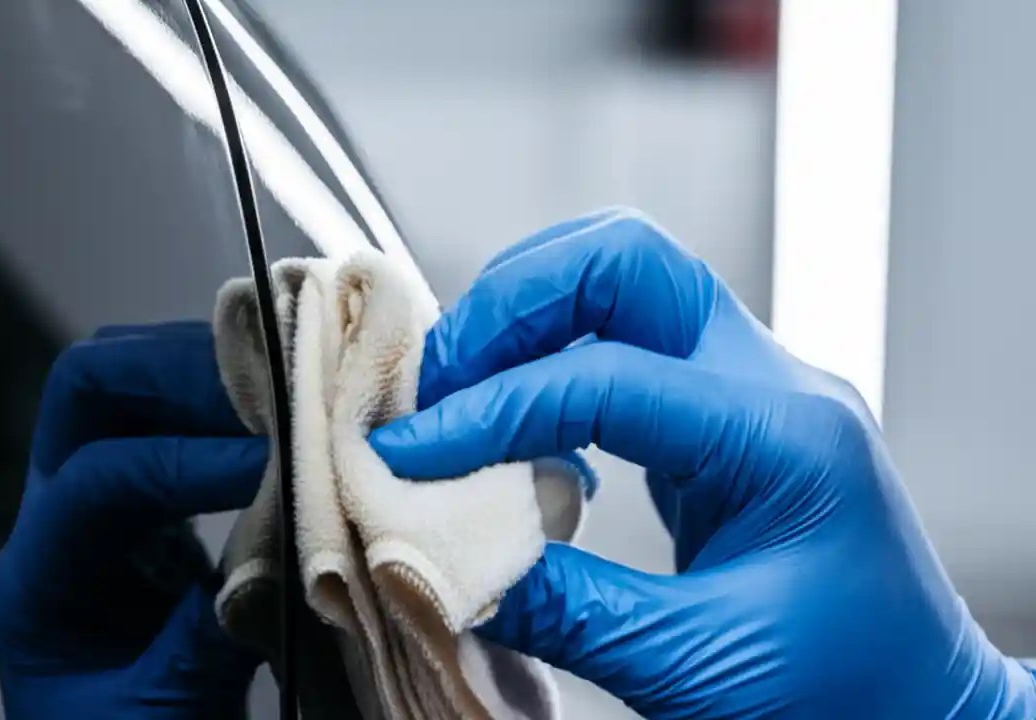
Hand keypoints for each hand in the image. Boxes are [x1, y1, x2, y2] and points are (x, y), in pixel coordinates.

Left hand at [0, 322, 266, 717]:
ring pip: (125, 387)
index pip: (98, 478)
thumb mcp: (164, 715)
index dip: (187, 461)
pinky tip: (279, 419)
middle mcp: (51, 525)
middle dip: (174, 372)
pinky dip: (225, 408)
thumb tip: (285, 544)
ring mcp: (97, 511)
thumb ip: (213, 633)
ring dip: (204, 374)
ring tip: (284, 387)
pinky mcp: (150, 516)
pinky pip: (171, 424)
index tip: (272, 464)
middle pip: (84, 389)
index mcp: (35, 584)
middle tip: (268, 388)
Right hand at [370, 208, 1035, 717]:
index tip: (412, 455)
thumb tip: (439, 564)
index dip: (493, 410)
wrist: (920, 706)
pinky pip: (621, 339)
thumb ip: (564, 608)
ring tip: (457, 395)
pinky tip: (513, 430)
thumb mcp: (697, 667)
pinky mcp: (718, 411)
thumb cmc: (844, 694)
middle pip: (625, 260)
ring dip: (524, 319)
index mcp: (785, 439)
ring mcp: (747, 386)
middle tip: (437, 382)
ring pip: (619, 280)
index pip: (610, 377)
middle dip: (513, 302)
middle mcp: (772, 384)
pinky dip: (547, 361)